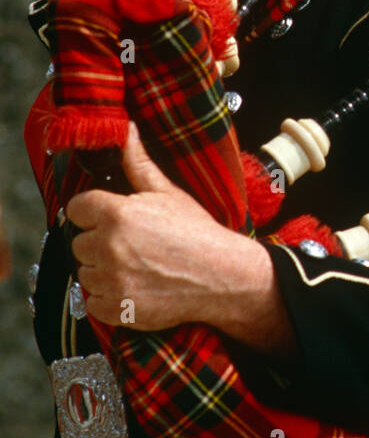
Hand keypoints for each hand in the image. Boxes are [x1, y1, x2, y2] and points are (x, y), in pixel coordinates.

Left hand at [66, 125, 292, 353]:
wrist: (222, 275)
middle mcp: (109, 246)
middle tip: (132, 245)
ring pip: (86, 273)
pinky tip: (134, 287)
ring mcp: (112, 280)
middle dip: (100, 243)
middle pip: (80, 243)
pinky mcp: (118, 308)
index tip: (111, 219)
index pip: (77, 209)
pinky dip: (109, 299)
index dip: (93, 213)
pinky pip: (94, 303)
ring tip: (136, 267)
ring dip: (103, 272)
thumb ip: (138, 162)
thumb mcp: (168, 192)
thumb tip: (126, 129)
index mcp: (117, 213)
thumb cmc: (197, 232)